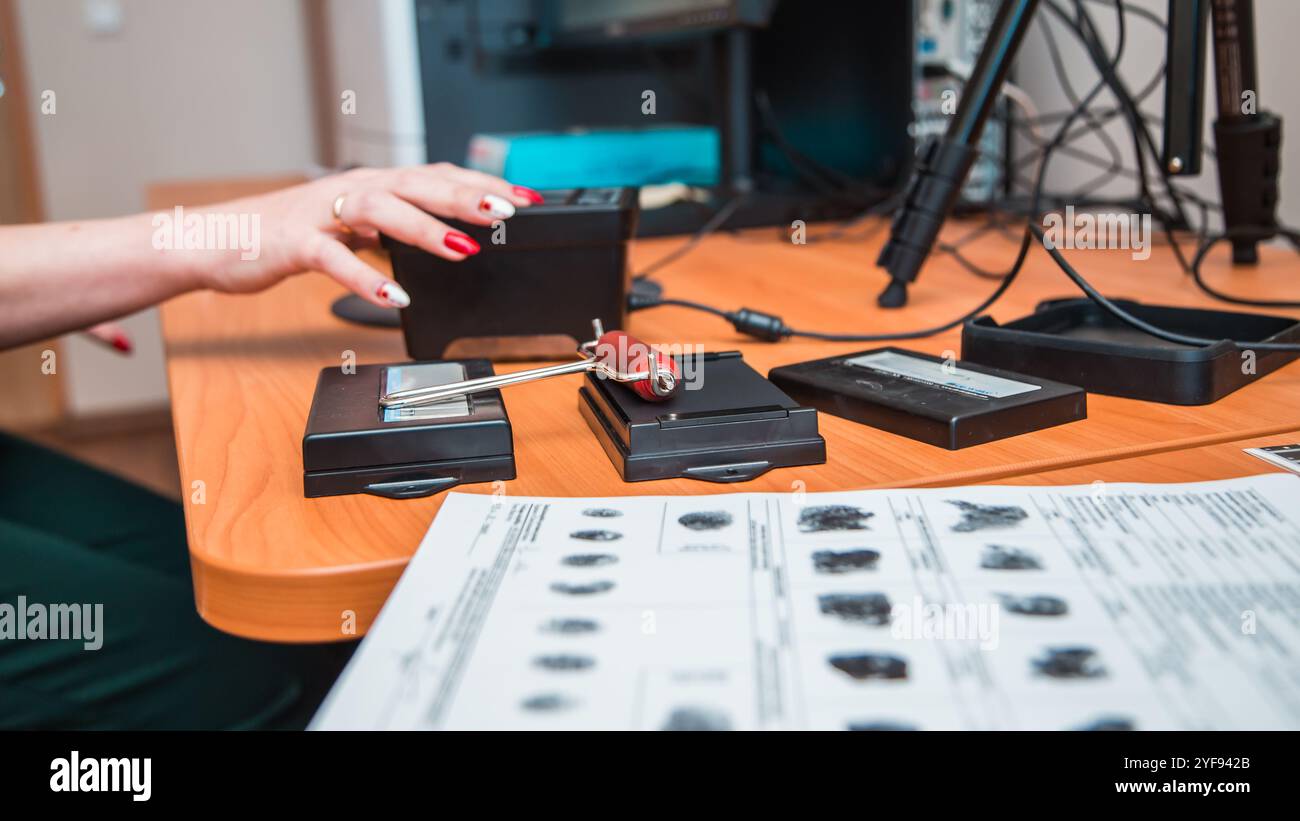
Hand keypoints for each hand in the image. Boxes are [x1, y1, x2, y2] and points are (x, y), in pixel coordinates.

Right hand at [198, 163, 542, 307]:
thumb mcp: (352, 226)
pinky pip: (333, 259)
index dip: (481, 183)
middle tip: (508, 210)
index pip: (436, 176)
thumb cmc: (287, 235)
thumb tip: (441, 233)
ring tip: (463, 249)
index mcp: (371, 186)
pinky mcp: (294, 245)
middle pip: (416, 183)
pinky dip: (366, 278)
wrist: (215, 241)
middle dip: (466, 195)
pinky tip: (395, 298)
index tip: (525, 197)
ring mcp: (321, 215)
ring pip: (379, 210)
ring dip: (424, 229)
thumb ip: (392, 227)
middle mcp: (350, 191)